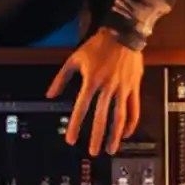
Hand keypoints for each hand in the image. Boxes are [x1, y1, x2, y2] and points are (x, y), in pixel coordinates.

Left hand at [46, 28, 143, 155]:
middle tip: (93, 151)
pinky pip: (134, 109)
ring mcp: (122, 88)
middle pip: (101, 117)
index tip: (71, 139)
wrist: (124, 33)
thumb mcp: (75, 59)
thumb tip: (50, 94)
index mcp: (91, 81)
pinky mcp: (134, 87)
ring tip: (110, 149)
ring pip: (119, 116)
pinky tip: (126, 133)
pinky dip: (131, 122)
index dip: (75, 125)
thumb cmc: (99, 45)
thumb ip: (61, 78)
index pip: (81, 108)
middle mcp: (107, 87)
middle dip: (96, 136)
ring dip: (115, 135)